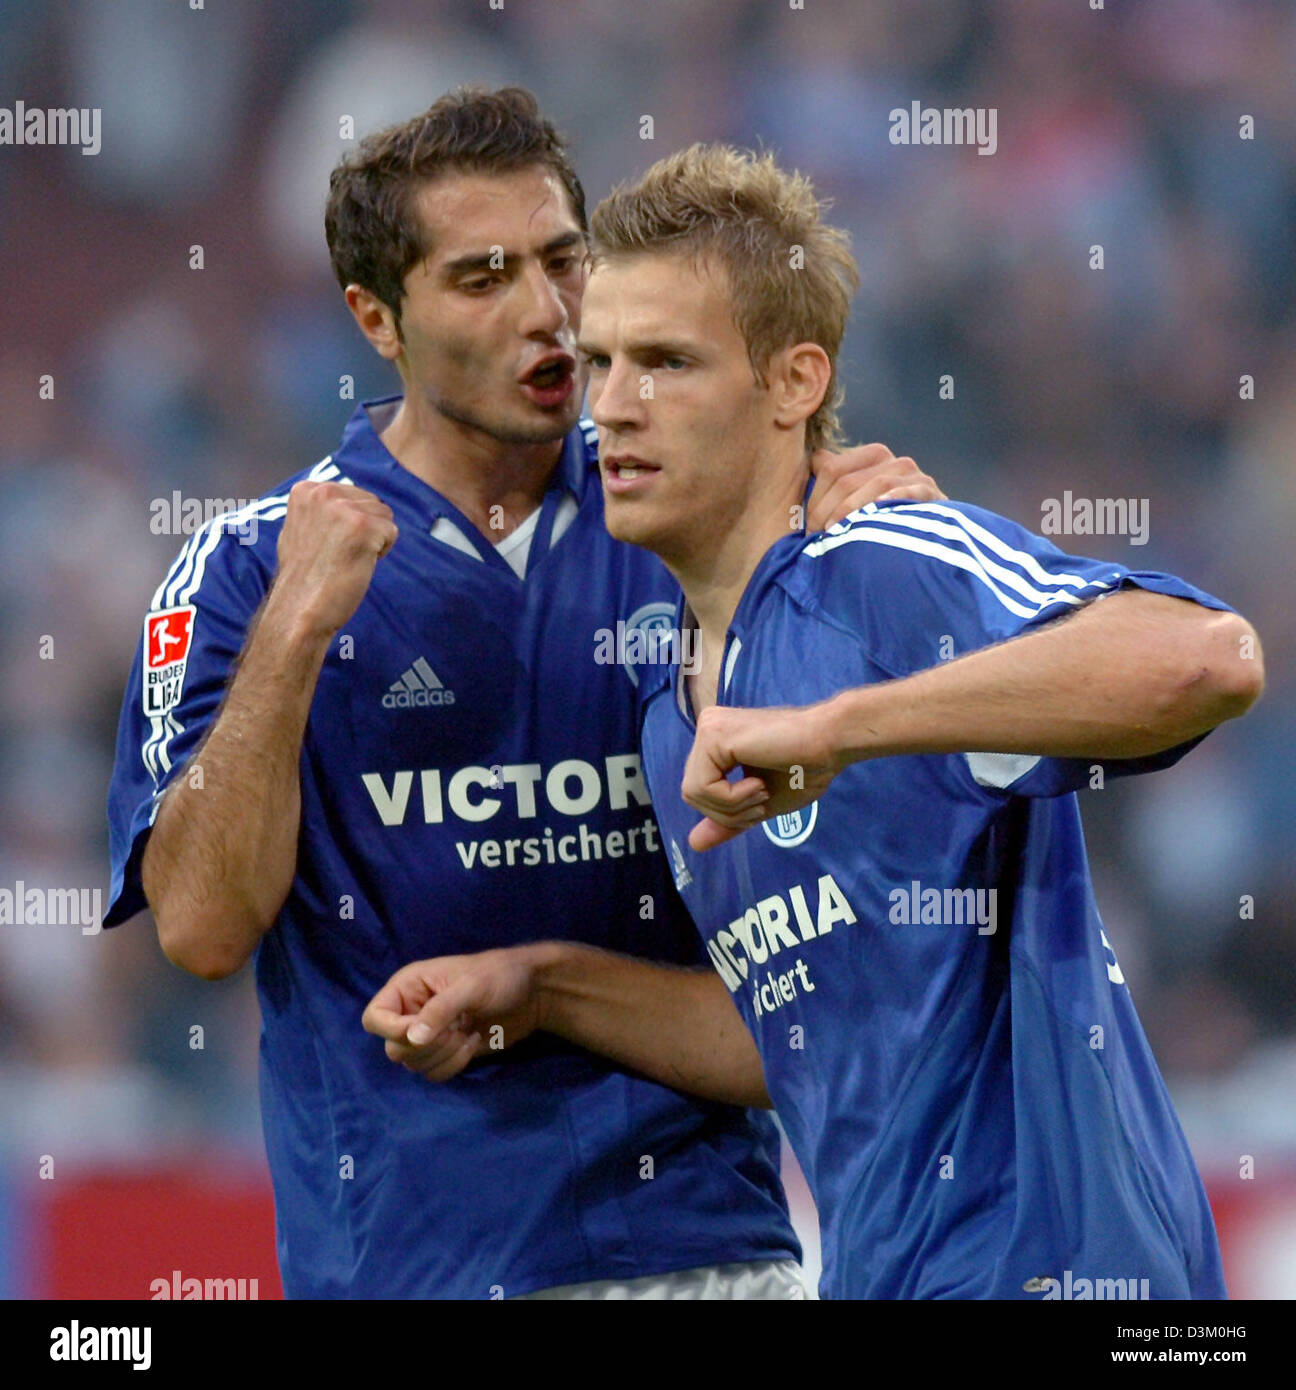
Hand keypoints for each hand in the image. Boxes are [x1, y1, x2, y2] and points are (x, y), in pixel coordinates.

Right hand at [271, 480, 398, 636]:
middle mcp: (324, 493)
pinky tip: (358, 564)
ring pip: (384, 516)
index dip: (349, 524)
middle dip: (365, 530)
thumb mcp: (299, 528)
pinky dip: (380, 553)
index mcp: (306, 490)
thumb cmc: (303, 577)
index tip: (328, 545)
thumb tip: (342, 502)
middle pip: (371, 503)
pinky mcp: (364, 526)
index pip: (352, 495)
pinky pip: (391, 533)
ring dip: (374, 540)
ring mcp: (344, 508)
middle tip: (340, 555)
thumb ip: (320, 510)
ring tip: (347, 559)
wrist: (300, 608)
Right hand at [361, 948, 545, 1081]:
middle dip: (426, 1046)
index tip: (420, 1031)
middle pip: (393, 1048)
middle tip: (454, 1030)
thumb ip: (440, 1010)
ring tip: (466, 1035)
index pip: (374, 1018)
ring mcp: (428, 1035)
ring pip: (413, 1065)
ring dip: (442, 1056)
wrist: (533, 993)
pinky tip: (472, 1043)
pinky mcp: (446, 1053)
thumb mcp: (470, 987)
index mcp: (408, 987)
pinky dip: (453, 1065)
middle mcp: (411, 1012)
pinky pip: (433, 1073)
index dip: (392, 1030)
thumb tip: (411, 1039)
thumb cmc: (500, 976)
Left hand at [683, 702, 840, 850]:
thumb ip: (727, 821)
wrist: (829, 743)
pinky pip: (703, 786)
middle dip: (729, 812)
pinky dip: (732, 798)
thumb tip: (693, 845)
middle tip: (762, 801)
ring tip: (762, 792)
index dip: (728, 811)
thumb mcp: (759, 804)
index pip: (698, 792)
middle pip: (691, 793)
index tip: (761, 802)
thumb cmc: (804, 769)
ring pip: (693, 792)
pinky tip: (759, 784)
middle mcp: (707, 729)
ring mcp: (708, 728)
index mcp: (716, 743)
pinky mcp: (713, 735)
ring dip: (733, 806)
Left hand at [806, 443, 943, 531]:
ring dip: (850, 511)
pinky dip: (894, 497)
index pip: (832, 468)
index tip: (807, 527)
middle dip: (826, 511)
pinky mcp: (930, 491)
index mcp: (871, 455)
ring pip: (874, 485)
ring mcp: (913, 475)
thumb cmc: (884, 517)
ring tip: (836, 533)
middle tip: (817, 537)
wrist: (928, 534)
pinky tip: (879, 508)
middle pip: (848, 480)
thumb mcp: (858, 495)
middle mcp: (892, 460)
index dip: (814, 498)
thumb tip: (812, 461)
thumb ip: (836, 477)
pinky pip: (910, 491)